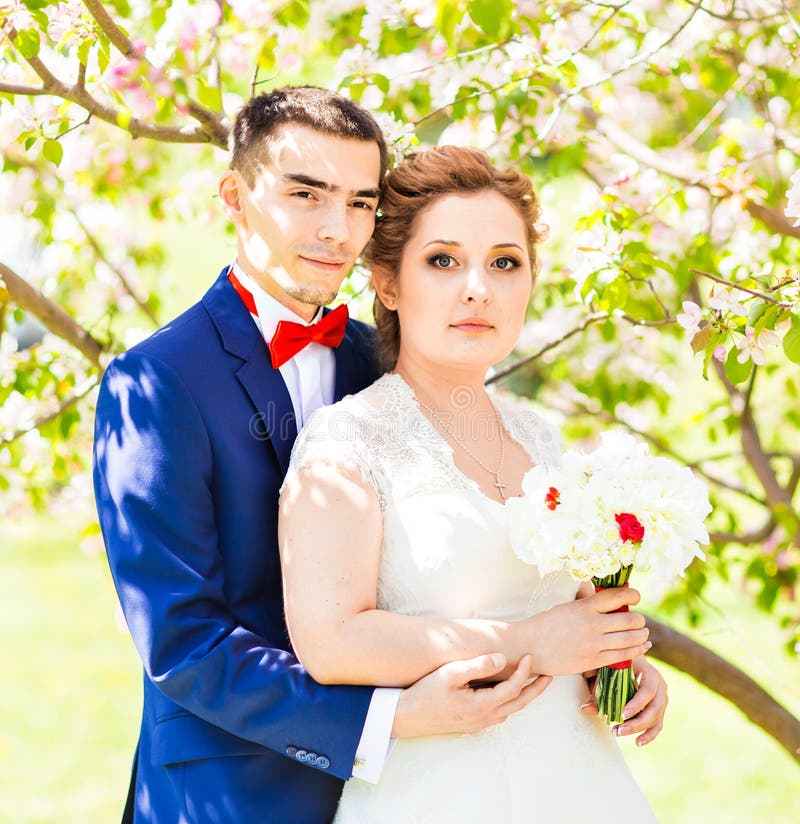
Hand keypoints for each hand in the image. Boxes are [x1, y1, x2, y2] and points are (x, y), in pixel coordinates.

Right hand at [392, 653, 550, 737]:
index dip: (525, 672)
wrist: (407, 716)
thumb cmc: (427, 691)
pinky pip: (500, 713)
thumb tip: (503, 659)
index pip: (513, 688)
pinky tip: (508, 692)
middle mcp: (484, 718)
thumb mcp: (451, 673)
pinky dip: (510, 701)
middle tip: (549, 675)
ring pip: (510, 710)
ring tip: (533, 681)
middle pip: (519, 704)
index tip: (531, 656)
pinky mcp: (473, 724)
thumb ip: (479, 665)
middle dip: (536, 689)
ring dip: (524, 696)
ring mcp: (479, 724)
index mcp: (481, 705)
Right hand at [525, 587, 650, 675]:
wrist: (529, 647)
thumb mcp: (567, 606)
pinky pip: (622, 656)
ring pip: (630, 639)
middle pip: (630, 620)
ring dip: (642, 635)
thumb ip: (587, 600)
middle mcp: (592, 624)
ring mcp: (593, 645)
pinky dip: (636, 651)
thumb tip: (603, 590)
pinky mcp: (593, 662)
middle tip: (640, 620)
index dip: (633, 596)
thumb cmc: (547, 624)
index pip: (618, 597)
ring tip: (643, 633)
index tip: (636, 597)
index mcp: (584, 606)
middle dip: (640, 620)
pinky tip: (641, 647)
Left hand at [581, 657, 667, 745]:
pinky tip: (637, 742)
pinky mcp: (659, 709)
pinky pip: (657, 725)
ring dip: (639, 730)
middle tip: (618, 730)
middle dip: (636, 723)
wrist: (631, 659)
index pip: (647, 691)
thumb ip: (598, 685)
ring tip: (619, 733)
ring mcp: (661, 699)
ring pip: (656, 719)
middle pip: (654, 709)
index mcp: (650, 673)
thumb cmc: (618, 662)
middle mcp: (660, 687)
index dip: (636, 704)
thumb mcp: (608, 669)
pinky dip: (649, 735)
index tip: (622, 715)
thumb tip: (586, 708)